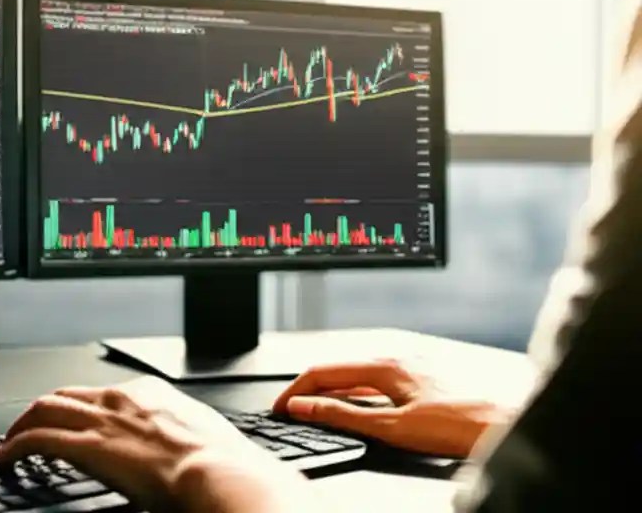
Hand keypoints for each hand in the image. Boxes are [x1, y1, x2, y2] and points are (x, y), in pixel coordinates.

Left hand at [0, 376, 306, 512]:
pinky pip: (36, 440)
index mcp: (150, 393)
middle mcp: (120, 399)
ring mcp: (102, 421)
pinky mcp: (86, 447)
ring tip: (10, 443)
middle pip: (66, 394)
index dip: (82, 407)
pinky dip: (15, 447)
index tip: (76, 421)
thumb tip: (184, 451)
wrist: (219, 473)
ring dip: (21, 425)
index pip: (101, 393)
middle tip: (29, 426)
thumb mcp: (203, 436)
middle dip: (42, 410)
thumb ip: (181, 436)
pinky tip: (7, 459)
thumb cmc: (222, 463)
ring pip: (43, 409)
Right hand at [272, 359, 513, 457]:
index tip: (280, 407)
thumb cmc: (458, 426)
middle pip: (337, 369)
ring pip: (356, 374)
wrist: (505, 426)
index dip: (295, 391)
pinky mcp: (422, 378)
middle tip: (292, 410)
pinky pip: (376, 380)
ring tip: (317, 410)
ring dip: (331, 390)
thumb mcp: (390, 427)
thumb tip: (305, 407)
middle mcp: (395, 358)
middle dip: (309, 388)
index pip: (322, 371)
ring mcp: (410, 366)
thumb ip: (342, 415)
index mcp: (383, 365)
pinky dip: (354, 392)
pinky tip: (358, 407)